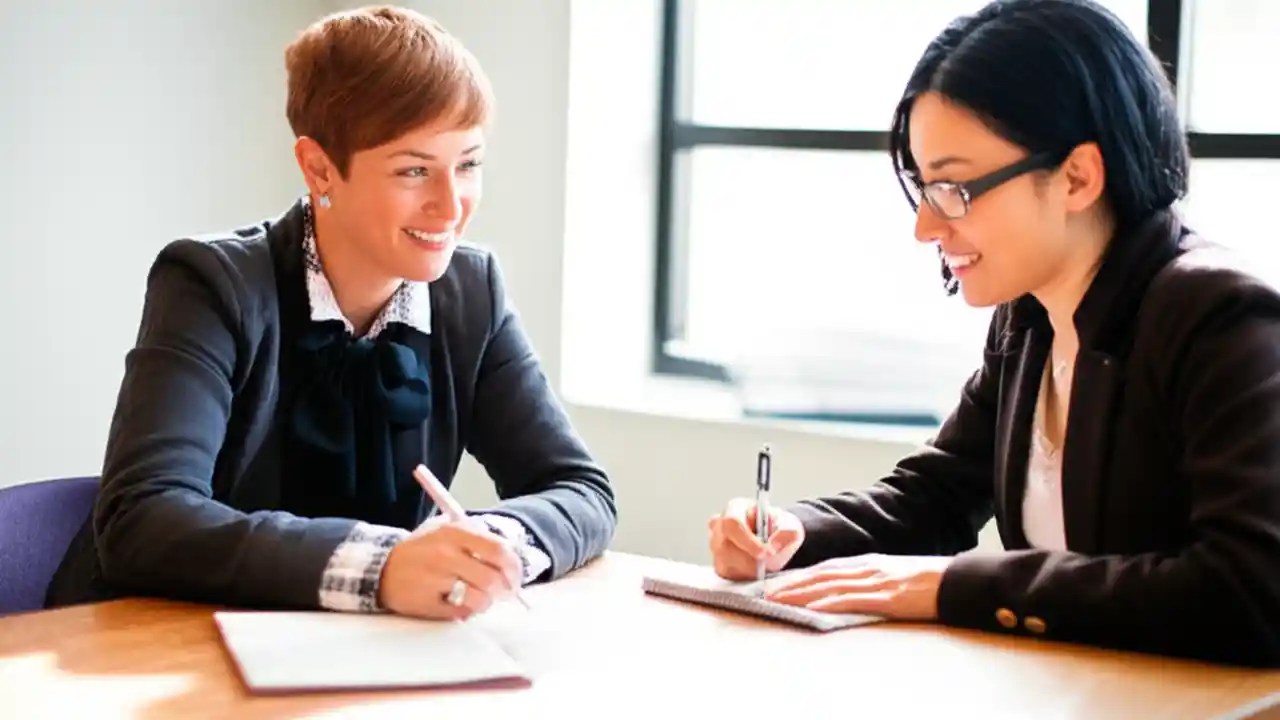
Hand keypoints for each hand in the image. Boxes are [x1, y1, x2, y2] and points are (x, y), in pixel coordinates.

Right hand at [378, 519, 522, 619]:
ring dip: (485, 602)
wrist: (381, 567)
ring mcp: (434, 580)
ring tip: (476, 597)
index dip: (514, 568)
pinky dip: (465, 611)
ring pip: (480, 599)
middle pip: (492, 578)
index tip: (515, 578)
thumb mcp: (447, 532)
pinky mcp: (426, 603)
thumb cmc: (423, 550)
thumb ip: (479, 541)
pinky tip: (457, 602)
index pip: (498, 551)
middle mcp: (445, 554)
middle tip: (503, 593)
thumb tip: (512, 565)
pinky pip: (461, 613)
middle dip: (503, 590)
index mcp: (454, 532)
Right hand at [708, 497, 804, 580]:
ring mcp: (715, 546)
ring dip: (749, 570)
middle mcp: (719, 526)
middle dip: (750, 560)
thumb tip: (774, 544)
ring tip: (764, 564)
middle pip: (725, 547)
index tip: (765, 553)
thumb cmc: (779, 528)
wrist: (775, 540)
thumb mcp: (791, 526)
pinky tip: (756, 570)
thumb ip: (787, 534)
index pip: (732, 524)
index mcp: (734, 509)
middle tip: (769, 562)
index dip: (747, 541)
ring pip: (726, 564)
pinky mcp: (718, 564)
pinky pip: (728, 575)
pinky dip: (745, 577)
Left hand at [767, 553, 951, 620]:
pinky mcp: (886, 597)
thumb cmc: (929, 580)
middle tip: (767, 593)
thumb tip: (849, 589)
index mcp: (869, 563)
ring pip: (829, 586)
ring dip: (801, 593)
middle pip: (821, 574)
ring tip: (778, 601)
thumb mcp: (894, 573)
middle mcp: (867, 568)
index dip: (802, 575)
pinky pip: (851, 600)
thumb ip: (871, 578)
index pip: (827, 568)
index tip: (781, 583)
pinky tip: (812, 607)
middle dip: (792, 584)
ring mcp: (876, 582)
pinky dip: (828, 602)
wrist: (957, 580)